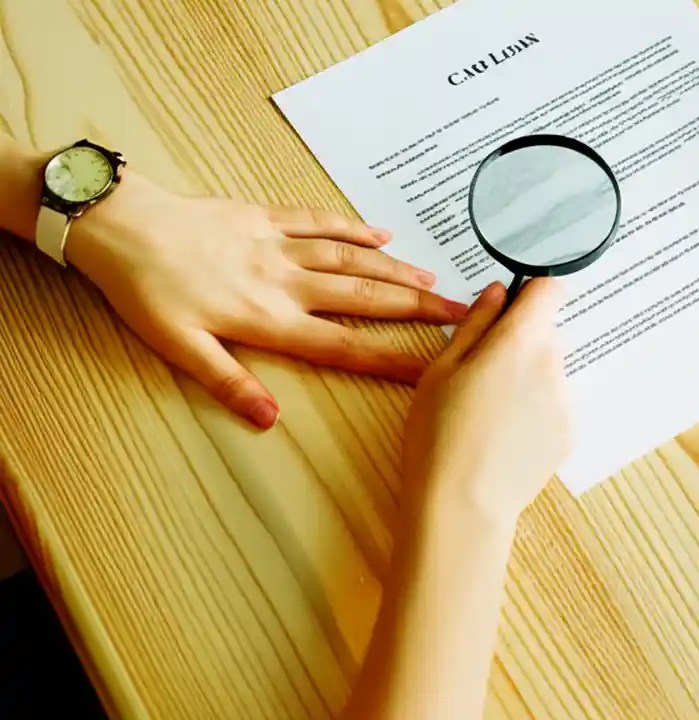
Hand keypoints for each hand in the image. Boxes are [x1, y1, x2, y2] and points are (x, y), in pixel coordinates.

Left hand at [64, 172, 467, 428]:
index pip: (343, 347)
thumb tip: (269, 419)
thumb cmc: (144, 290)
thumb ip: (229, 382)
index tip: (432, 369)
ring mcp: (278, 246)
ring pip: (351, 260)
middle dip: (416, 309)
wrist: (118, 225)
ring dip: (396, 272)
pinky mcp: (264, 218)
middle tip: (461, 316)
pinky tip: (383, 236)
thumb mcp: (177, 347)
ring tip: (435, 283)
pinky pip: (319, 222)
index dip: (392, 359)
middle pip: (363, 299)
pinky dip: (354, 228)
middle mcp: (284, 282)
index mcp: (267, 319)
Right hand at [402, 279, 570, 526]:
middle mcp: (552, 365)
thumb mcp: (440, 370)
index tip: (513, 306)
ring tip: (489, 413)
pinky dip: (535, 411)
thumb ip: (475, 323)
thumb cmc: (439, 435)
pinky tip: (504, 436)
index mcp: (519, 341)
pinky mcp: (569, 432)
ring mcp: (565, 401)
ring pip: (549, 371)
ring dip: (528, 378)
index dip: (532, 293)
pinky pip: (554, 405)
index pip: (550, 291)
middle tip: (481, 374)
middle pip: (546, 334)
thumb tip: (498, 292)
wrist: (464, 505)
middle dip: (520, 343)